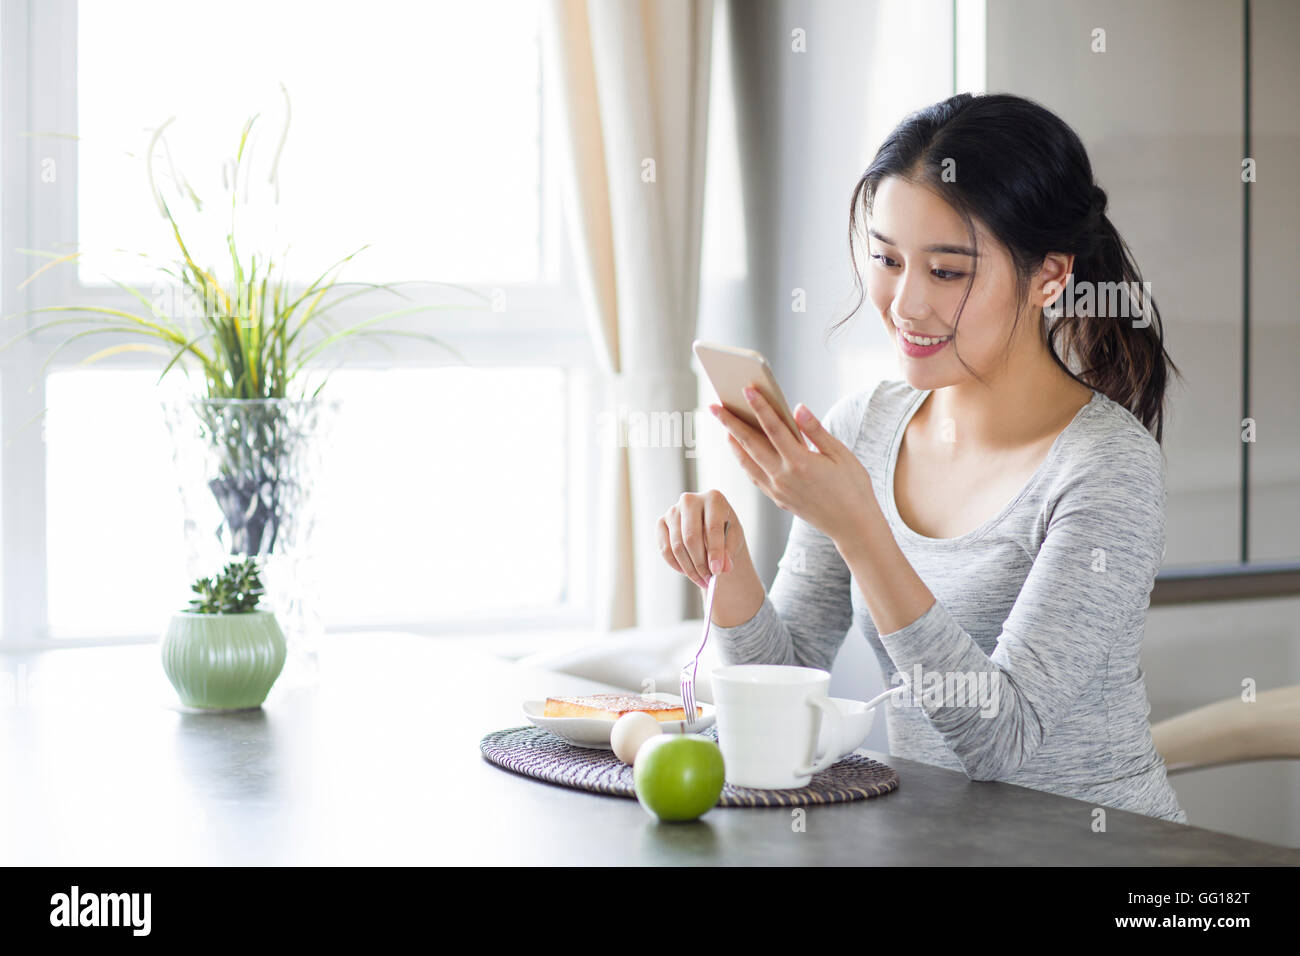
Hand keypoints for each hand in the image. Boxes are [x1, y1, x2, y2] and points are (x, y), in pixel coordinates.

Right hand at [656, 490, 744, 589]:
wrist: (710, 526)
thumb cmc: (725, 530)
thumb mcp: (734, 538)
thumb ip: (729, 551)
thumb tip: (723, 567)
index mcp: (713, 498)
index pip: (712, 527)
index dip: (715, 551)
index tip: (717, 571)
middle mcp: (689, 500)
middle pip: (690, 537)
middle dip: (700, 563)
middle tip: (709, 580)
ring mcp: (672, 511)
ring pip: (677, 546)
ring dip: (689, 568)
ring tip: (702, 580)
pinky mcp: (661, 523)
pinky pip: (665, 549)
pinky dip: (676, 565)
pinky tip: (688, 572)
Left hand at [710, 387, 876, 542]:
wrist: (853, 526)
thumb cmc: (853, 487)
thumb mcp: (840, 455)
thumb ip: (816, 431)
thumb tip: (798, 408)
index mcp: (801, 462)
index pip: (774, 428)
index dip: (760, 407)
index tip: (747, 389)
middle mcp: (783, 477)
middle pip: (750, 444)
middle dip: (730, 423)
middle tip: (714, 406)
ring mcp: (777, 490)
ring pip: (746, 462)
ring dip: (732, 442)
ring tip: (723, 425)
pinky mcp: (777, 499)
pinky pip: (754, 476)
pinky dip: (743, 461)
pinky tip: (740, 450)